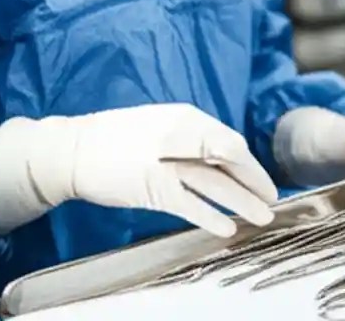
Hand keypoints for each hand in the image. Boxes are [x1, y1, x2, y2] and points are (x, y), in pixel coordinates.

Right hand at [0, 104, 277, 237]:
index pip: (230, 142)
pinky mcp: (150, 185)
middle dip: (255, 182)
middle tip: (272, 199)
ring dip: (242, 202)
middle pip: (230, 159)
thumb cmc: (117, 139)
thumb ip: (191, 137)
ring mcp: (165, 161)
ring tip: (261, 216)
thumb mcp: (159, 125)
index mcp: (185, 117)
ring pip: (215, 183)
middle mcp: (180, 135)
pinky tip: (226, 227)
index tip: (262, 181)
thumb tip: (224, 155)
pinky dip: (211, 216)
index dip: (251, 164)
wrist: (73, 149)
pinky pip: (189, 204)